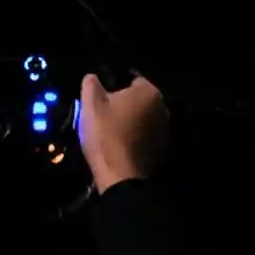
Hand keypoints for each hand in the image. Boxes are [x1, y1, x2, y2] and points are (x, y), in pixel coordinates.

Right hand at [77, 73, 168, 193]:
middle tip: (102, 115)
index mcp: (149, 92)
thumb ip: (91, 83)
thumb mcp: (91, 103)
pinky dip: (133, 137)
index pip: (130, 79)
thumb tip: (93, 78)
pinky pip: (143, 135)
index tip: (99, 99)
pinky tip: (118, 145)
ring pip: (140, 118)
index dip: (112, 86)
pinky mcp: (160, 149)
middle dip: (122, 104)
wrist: (120, 176)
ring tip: (108, 132)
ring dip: (128, 121)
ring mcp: (163, 130)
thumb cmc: (106, 133)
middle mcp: (162, 108)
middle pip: (136, 100)